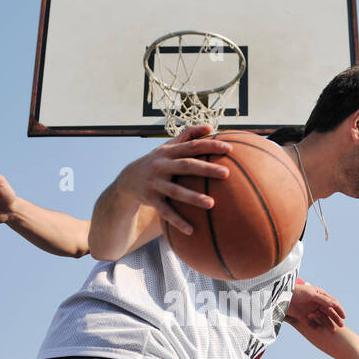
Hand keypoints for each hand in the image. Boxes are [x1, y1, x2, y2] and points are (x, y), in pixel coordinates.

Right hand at [116, 123, 233, 233]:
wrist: (128, 179)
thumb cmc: (157, 162)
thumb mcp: (168, 147)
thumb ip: (188, 136)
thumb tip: (209, 127)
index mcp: (169, 152)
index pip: (192, 146)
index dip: (210, 145)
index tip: (230, 149)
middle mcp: (161, 165)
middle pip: (186, 166)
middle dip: (206, 169)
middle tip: (226, 174)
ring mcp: (155, 183)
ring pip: (176, 191)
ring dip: (193, 198)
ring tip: (211, 204)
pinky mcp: (150, 199)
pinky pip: (165, 212)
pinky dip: (177, 221)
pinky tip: (191, 230)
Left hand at [286, 280, 345, 330]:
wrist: (280, 297)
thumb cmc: (296, 292)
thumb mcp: (311, 295)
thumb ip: (322, 299)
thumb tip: (334, 304)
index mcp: (320, 295)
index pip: (332, 303)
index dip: (339, 310)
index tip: (343, 316)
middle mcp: (316, 303)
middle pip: (329, 312)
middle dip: (335, 318)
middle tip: (341, 326)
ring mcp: (310, 310)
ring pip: (322, 318)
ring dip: (327, 324)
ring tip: (333, 331)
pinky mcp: (303, 317)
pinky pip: (311, 324)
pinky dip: (315, 327)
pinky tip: (318, 329)